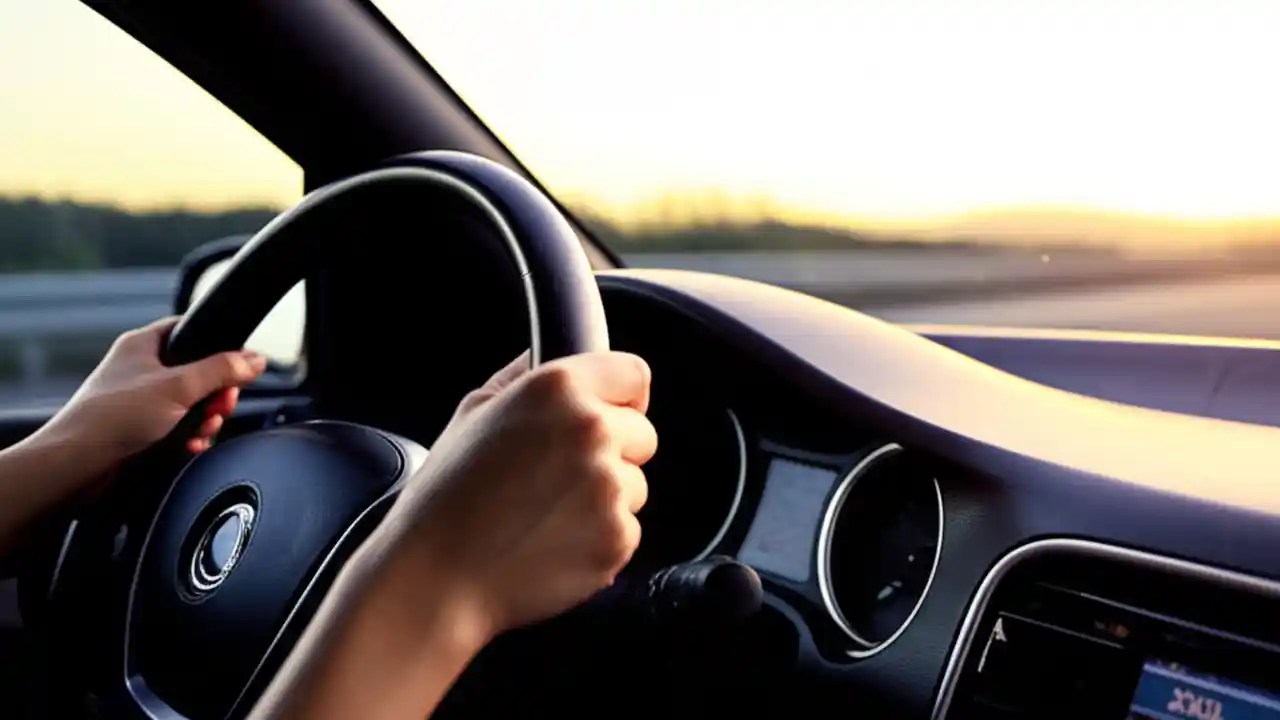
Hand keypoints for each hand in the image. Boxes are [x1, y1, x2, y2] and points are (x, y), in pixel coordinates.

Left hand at [43, 316, 266, 473]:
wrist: (78, 464)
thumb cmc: (113, 417)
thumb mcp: (179, 386)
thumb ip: (222, 370)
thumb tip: (255, 359)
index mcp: (143, 345)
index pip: (190, 330)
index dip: (217, 345)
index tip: (237, 363)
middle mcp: (142, 370)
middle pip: (199, 371)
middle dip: (217, 392)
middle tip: (221, 403)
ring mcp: (142, 401)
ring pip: (193, 403)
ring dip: (206, 418)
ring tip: (203, 428)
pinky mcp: (144, 429)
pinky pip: (181, 427)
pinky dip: (191, 436)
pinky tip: (191, 444)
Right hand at [376, 350, 656, 638]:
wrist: (436, 577)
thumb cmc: (446, 496)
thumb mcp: (473, 411)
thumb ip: (522, 375)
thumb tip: (548, 351)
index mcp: (558, 388)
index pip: (633, 374)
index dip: (621, 396)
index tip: (609, 412)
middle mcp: (591, 430)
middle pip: (643, 432)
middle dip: (614, 451)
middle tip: (560, 473)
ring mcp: (609, 487)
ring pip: (636, 484)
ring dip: (605, 498)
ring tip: (546, 512)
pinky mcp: (617, 538)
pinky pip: (627, 529)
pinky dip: (599, 538)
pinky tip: (552, 541)